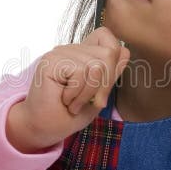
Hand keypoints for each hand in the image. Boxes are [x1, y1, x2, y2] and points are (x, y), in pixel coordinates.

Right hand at [7, 27, 129, 151]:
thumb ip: (111, 73)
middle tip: (88, 102)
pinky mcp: (52, 60)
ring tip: (73, 102)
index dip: (114, 65)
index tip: (101, 91)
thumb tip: (125, 51)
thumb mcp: (98, 94)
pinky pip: (82, 71)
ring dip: (88, 93)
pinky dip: (77, 93)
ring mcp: (61, 52)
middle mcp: (73, 49)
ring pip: (97, 65)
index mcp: (84, 54)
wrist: (45, 128)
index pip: (110, 41)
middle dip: (104, 85)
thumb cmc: (70, 114)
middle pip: (109, 54)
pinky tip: (64, 100)